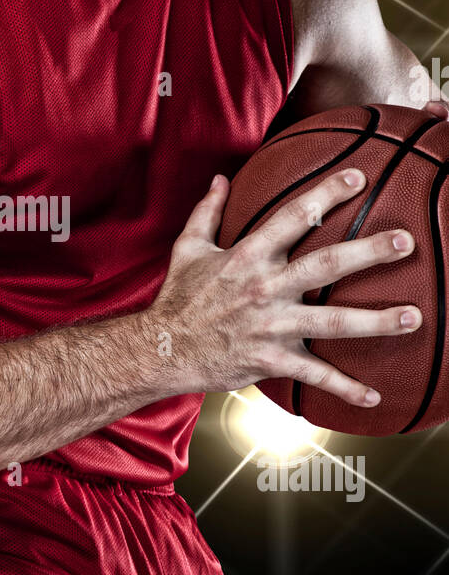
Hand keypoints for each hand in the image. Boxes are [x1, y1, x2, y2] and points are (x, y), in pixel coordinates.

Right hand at [147, 168, 420, 407]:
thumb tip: (221, 179)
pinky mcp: (270, 360)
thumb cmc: (177, 297)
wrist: (161, 349)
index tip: (358, 178)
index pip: (293, 217)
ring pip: (332, 322)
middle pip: (325, 266)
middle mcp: (264, 288)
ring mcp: (270, 326)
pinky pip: (314, 375)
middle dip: (368, 252)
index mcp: (248, 255)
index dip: (326, 194)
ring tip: (414, 315)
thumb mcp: (188, 248)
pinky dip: (345, 388)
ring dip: (376, 321)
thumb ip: (208, 211)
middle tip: (406, 241)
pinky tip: (374, 396)